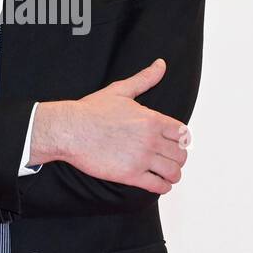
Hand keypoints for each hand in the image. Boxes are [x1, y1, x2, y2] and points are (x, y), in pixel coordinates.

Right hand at [33, 58, 190, 194]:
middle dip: (178, 158)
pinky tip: (160, 184)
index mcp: (152, 119)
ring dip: (174, 175)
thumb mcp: (121, 90)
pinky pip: (158, 186)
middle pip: (181, 154)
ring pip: (173, 171)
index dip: (181, 140)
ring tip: (169, 175)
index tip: (175, 143)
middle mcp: (151, 139)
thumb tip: (161, 64)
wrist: (70, 130)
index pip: (182, 133)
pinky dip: (163, 187)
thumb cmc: (91, 110)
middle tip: (171, 160)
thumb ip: (144, 79)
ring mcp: (141, 158)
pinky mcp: (130, 175)